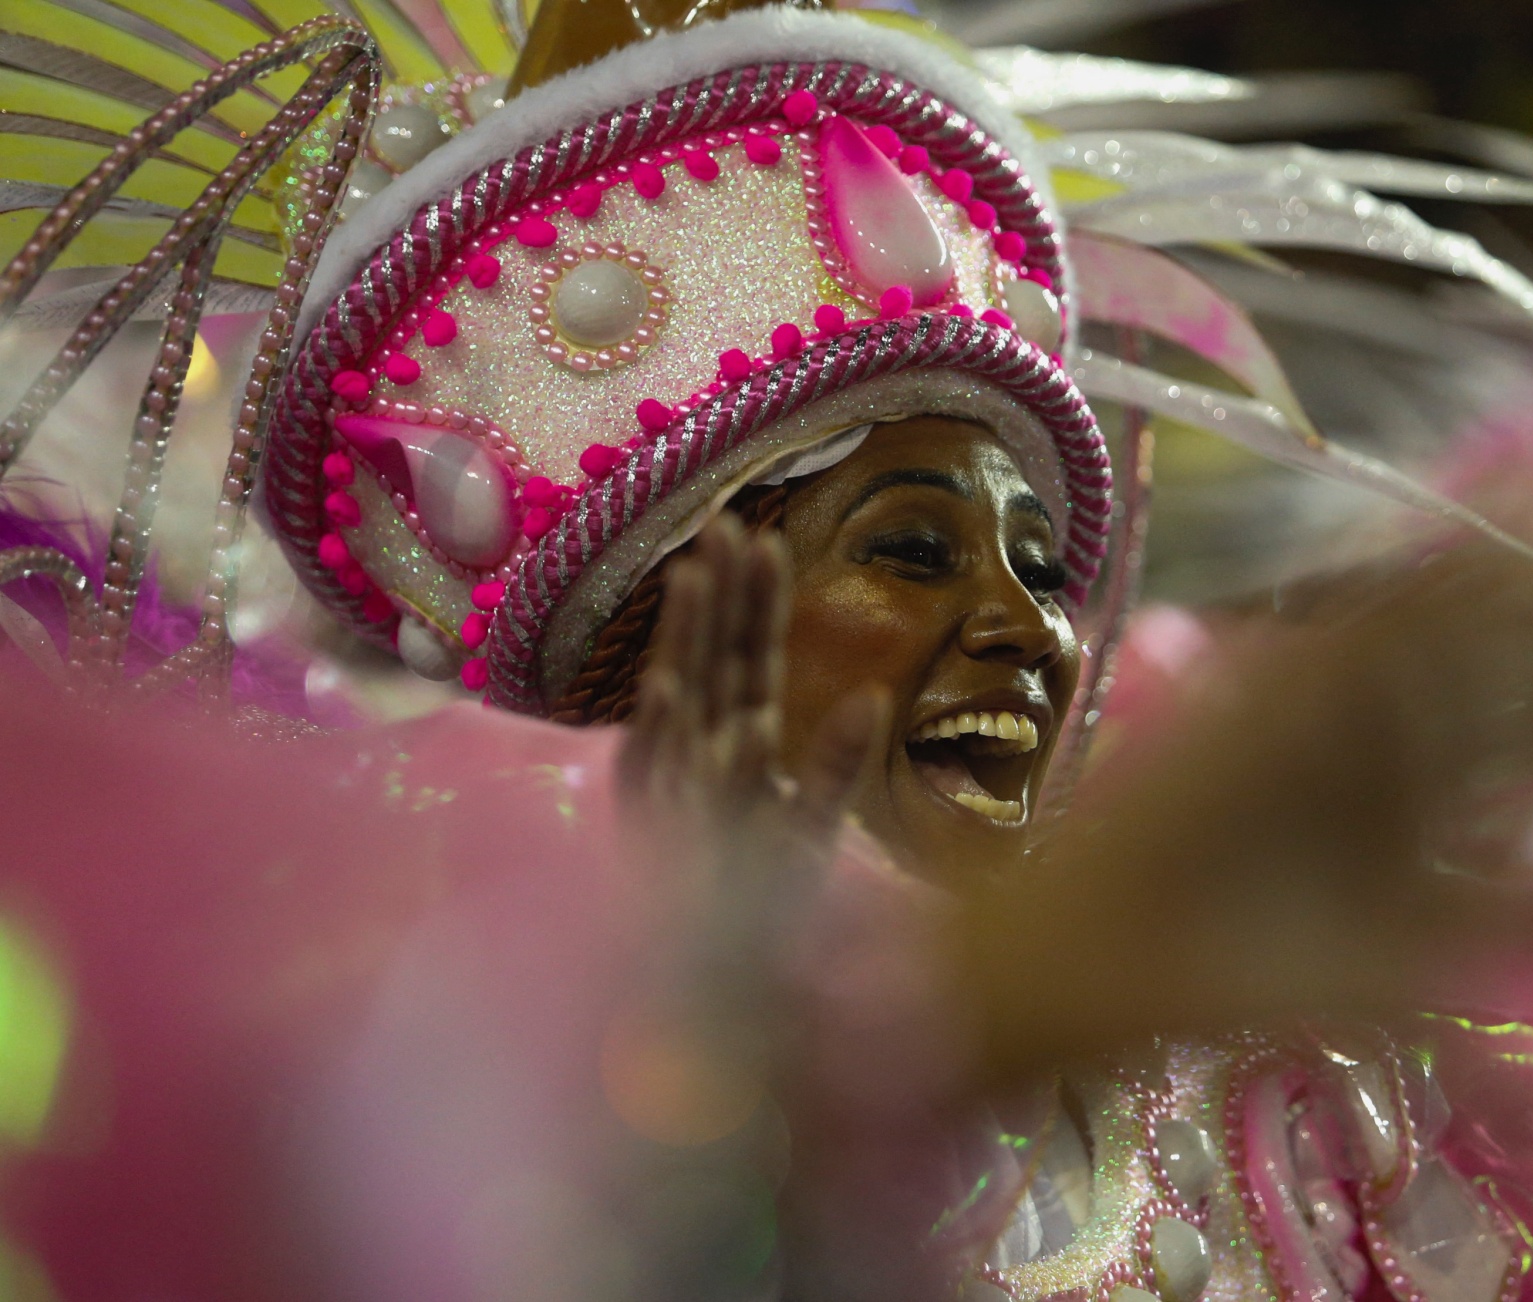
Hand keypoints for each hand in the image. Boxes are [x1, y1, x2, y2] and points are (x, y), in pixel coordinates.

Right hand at [616, 513, 884, 1010]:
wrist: (730, 1004)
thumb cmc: (767, 913)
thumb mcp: (814, 833)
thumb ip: (834, 766)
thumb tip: (872, 698)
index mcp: (738, 752)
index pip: (749, 663)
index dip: (754, 603)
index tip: (765, 538)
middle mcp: (701, 765)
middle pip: (712, 666)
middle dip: (717, 597)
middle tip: (722, 522)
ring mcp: (677, 800)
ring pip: (680, 707)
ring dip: (685, 644)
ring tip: (693, 579)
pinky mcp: (660, 844)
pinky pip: (660, 785)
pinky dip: (659, 738)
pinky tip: (667, 692)